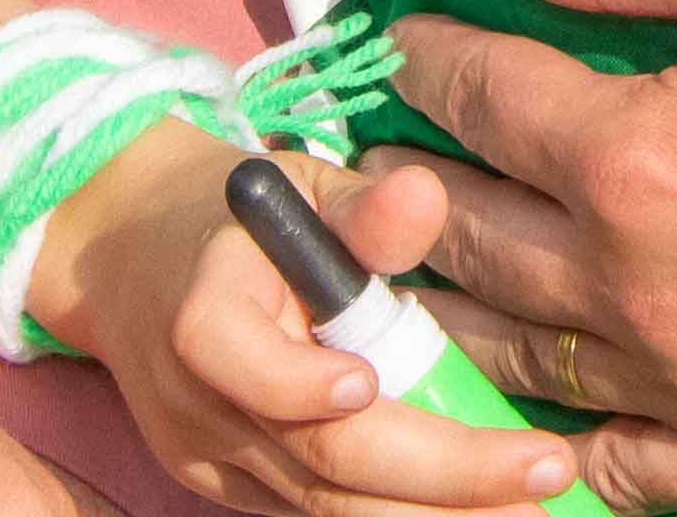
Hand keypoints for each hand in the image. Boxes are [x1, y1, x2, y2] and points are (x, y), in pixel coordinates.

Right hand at [42, 133, 575, 514]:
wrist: (132, 262)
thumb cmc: (241, 220)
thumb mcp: (301, 192)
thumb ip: (363, 208)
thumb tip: (424, 195)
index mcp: (202, 314)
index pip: (241, 362)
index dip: (303, 385)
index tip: (374, 383)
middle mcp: (199, 401)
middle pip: (317, 458)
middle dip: (441, 476)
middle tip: (545, 474)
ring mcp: (209, 456)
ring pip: (324, 505)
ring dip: (433, 515)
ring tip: (531, 509)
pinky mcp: (227, 487)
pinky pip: (315, 511)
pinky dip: (395, 514)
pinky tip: (473, 512)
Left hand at [376, 0, 676, 509]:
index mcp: (636, 153)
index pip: (482, 97)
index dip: (429, 56)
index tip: (401, 41)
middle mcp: (637, 285)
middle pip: (471, 232)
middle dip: (407, 181)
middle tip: (374, 155)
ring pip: (513, 356)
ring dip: (448, 302)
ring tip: (418, 263)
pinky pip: (612, 466)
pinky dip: (557, 435)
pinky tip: (535, 400)